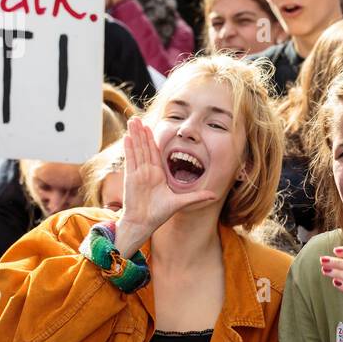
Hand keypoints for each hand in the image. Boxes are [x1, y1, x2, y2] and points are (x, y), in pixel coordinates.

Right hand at [116, 117, 218, 254]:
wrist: (143, 223)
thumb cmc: (159, 214)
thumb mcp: (181, 202)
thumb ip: (197, 196)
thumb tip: (215, 195)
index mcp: (157, 174)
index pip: (154, 152)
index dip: (152, 139)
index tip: (150, 127)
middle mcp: (147, 171)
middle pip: (144, 147)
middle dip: (141, 132)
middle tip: (137, 118)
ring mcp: (138, 173)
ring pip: (136, 149)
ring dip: (134, 135)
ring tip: (132, 121)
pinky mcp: (131, 177)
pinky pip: (130, 159)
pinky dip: (129, 148)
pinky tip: (127, 136)